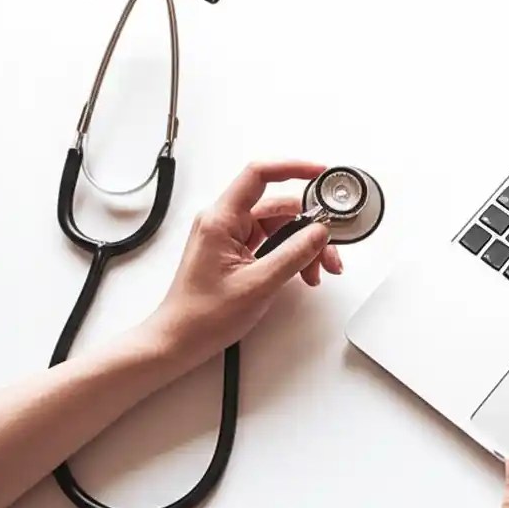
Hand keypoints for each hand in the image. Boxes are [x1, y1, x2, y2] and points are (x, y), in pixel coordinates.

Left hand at [144, 161, 342, 363]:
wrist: (180, 340)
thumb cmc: (203, 315)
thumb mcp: (258, 284)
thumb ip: (293, 254)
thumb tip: (319, 232)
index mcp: (221, 220)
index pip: (259, 175)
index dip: (292, 168)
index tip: (319, 172)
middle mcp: (224, 222)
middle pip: (279, 208)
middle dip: (309, 228)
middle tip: (328, 252)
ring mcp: (230, 236)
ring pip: (279, 227)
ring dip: (303, 247)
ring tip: (316, 273)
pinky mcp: (236, 251)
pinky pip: (272, 243)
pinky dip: (291, 256)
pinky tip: (302, 274)